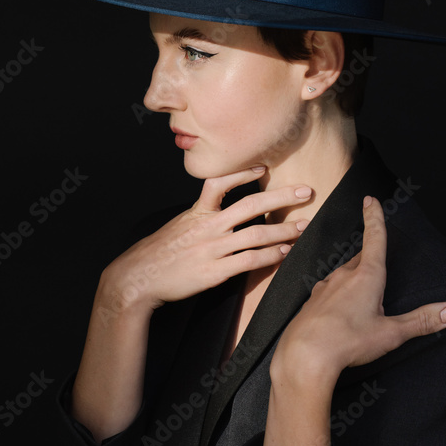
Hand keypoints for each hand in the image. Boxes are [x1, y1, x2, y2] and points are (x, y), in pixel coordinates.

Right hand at [99, 166, 310, 316]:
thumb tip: (223, 213)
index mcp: (196, 213)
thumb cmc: (159, 253)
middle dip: (281, 197)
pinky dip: (269, 256)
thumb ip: (201, 217)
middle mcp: (207, 227)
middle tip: (306, 191)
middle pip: (250, 205)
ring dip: (283, 229)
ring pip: (255, 234)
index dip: (243, 173)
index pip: (220, 183)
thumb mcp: (178, 226)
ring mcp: (212, 249)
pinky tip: (284, 253)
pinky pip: (249, 261)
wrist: (139, 278)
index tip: (263, 167)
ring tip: (303, 226)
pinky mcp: (214, 272)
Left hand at [271, 195, 445, 383]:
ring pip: (343, 276)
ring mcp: (324, 288)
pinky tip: (340, 314)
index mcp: (366, 276)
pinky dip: (337, 297)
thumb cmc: (348, 342)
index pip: (374, 238)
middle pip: (360, 259)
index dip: (375, 218)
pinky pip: (328, 293)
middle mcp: (343, 276)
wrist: (303, 357)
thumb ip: (422, 321)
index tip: (370, 199)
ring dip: (354, 281)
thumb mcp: (391, 333)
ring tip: (363, 299)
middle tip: (379, 267)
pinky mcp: (311, 303)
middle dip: (370, 259)